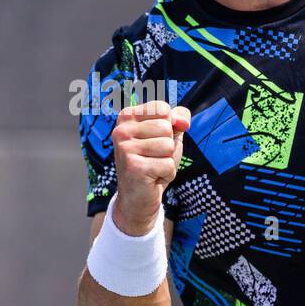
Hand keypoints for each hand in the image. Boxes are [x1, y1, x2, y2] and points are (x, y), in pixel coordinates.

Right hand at [111, 100, 190, 235]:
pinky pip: (168, 164)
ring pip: (168, 145)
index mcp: (127, 117)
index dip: (168, 126)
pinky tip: (152, 178)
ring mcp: (125, 149)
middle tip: (153, 157)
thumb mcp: (168, 134)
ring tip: (153, 166)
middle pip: (166, 127)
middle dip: (168, 145)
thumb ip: (178, 118)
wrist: (138, 197)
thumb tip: (183, 122)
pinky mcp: (134, 167)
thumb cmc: (153, 161)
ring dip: (167, 160)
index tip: (154, 140)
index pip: (162, 108)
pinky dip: (167, 174)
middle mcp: (121, 130)